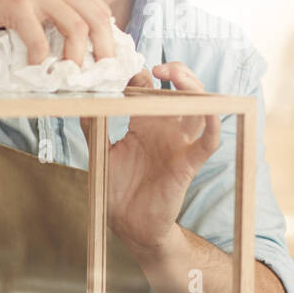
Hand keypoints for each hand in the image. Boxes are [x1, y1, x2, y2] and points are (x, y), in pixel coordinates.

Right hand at [0, 0, 115, 65]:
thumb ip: (56, 4)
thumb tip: (78, 39)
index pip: (100, 8)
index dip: (108, 37)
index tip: (105, 59)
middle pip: (97, 19)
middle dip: (104, 51)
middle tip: (100, 74)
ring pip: (76, 30)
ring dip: (76, 59)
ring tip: (68, 75)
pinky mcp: (19, 5)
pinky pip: (40, 41)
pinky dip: (40, 60)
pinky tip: (34, 68)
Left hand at [80, 62, 221, 252]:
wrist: (128, 226)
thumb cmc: (116, 190)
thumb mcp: (100, 154)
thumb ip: (93, 127)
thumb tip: (80, 99)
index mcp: (144, 123)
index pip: (149, 87)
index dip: (141, 73)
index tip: (124, 67)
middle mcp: (165, 129)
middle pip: (180, 90)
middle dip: (175, 71)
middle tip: (158, 66)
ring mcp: (179, 145)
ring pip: (198, 108)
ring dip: (192, 88)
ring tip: (176, 75)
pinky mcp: (188, 164)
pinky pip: (208, 142)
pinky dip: (213, 124)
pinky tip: (210, 110)